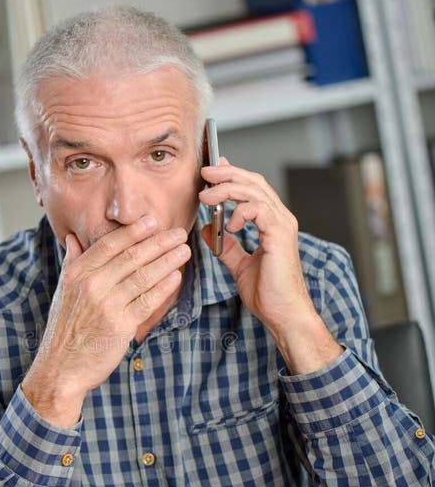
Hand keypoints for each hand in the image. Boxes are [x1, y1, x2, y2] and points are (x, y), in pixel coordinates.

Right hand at [22, 215, 190, 426]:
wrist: (61, 368)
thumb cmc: (64, 330)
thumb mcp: (62, 292)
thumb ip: (72, 262)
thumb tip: (73, 237)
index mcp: (77, 274)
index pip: (110, 245)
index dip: (134, 231)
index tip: (153, 220)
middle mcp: (91, 286)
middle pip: (131, 257)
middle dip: (158, 243)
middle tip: (178, 233)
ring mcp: (107, 305)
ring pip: (143, 276)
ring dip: (167, 261)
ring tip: (183, 251)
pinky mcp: (121, 326)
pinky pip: (148, 301)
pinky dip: (164, 288)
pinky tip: (176, 277)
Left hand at [199, 160, 341, 372]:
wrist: (283, 314)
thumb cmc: (268, 294)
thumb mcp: (239, 265)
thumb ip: (226, 246)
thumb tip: (208, 229)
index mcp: (273, 224)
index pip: (253, 189)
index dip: (233, 175)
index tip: (212, 172)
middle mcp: (281, 219)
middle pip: (254, 182)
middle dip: (227, 173)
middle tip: (205, 172)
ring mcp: (283, 225)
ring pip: (254, 191)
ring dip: (227, 189)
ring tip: (206, 196)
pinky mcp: (280, 235)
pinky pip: (258, 210)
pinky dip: (240, 212)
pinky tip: (229, 224)